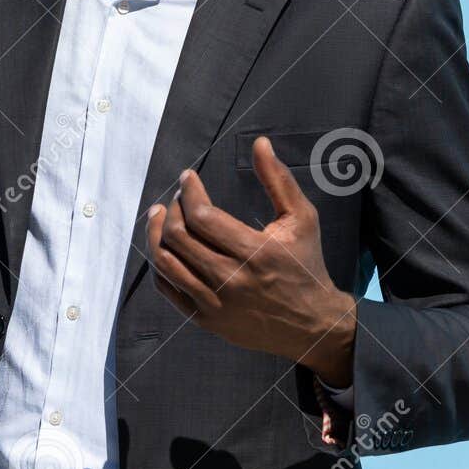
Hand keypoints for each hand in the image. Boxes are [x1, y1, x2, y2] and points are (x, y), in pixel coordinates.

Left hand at [145, 136, 357, 386]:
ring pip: (166, 263)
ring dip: (156, 234)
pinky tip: (165, 247)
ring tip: (159, 215)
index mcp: (256, 252)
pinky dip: (161, 264)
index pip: (203, 216)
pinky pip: (168, 288)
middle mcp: (232, 279)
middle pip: (179, 237)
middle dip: (171, 209)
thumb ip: (278, 180)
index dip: (189, 191)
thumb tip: (260, 143)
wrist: (312, 325)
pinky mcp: (205, 320)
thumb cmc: (306, 265)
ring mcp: (215, 303)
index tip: (187, 177)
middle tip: (176, 197)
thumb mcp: (302, 219)